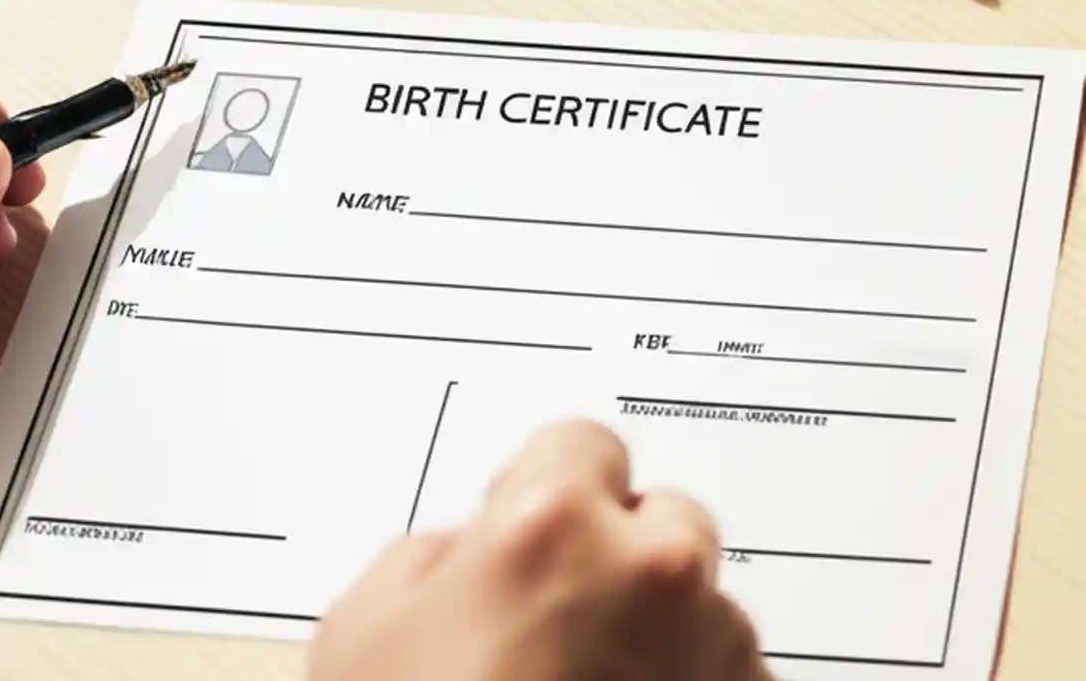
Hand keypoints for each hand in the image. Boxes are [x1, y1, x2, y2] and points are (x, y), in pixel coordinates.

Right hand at [309, 419, 772, 680]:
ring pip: (705, 603)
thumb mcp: (364, 627)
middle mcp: (654, 576)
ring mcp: (715, 654)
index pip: (584, 440)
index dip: (550, 479)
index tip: (540, 512)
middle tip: (560, 613)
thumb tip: (468, 549)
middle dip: (618, 552)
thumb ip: (430, 555)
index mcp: (553, 528)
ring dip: (660, 628)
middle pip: (663, 516)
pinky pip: (731, 676)